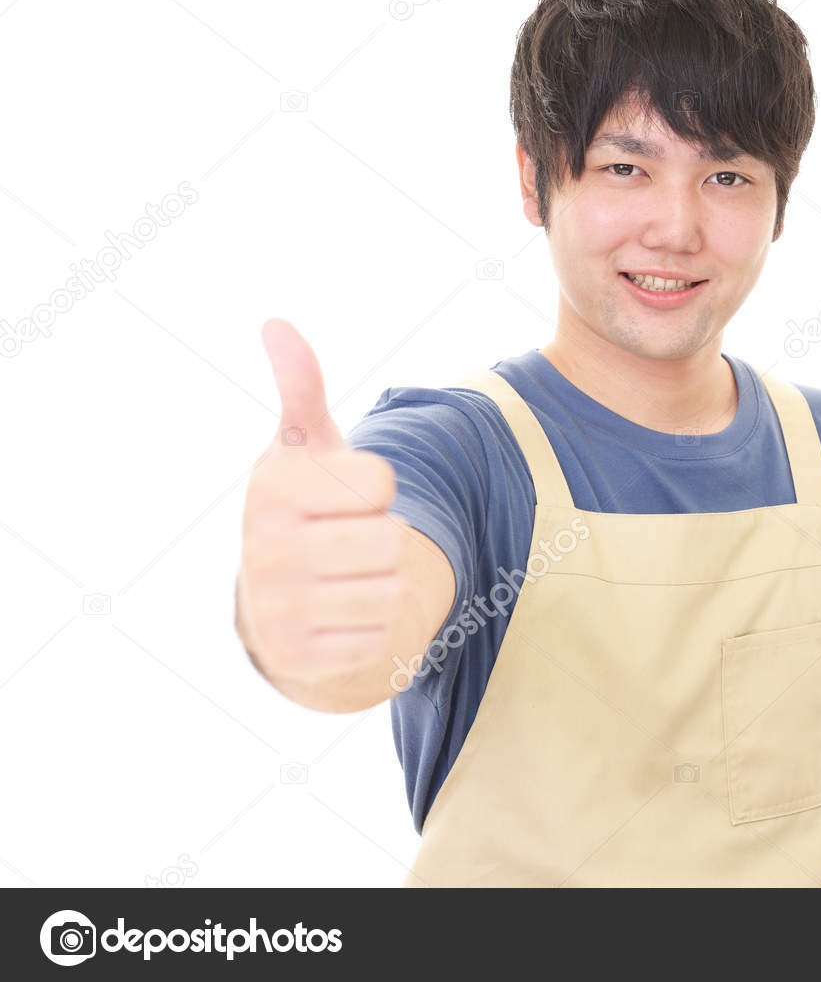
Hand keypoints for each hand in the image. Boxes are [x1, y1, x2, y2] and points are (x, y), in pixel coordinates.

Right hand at [237, 319, 401, 690]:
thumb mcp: (307, 446)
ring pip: (394, 590)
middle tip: (349, 539)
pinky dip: (375, 627)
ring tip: (347, 575)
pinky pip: (382, 637)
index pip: (382, 480)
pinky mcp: (298, 656)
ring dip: (384, 583)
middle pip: (393, 539)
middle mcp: (265, 548)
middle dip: (385, 539)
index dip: (377, 486)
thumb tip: (276, 325)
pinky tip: (341, 613)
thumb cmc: (306, 505)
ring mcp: (278, 606)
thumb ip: (303, 387)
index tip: (345, 493)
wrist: (276, 594)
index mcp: (273, 489)